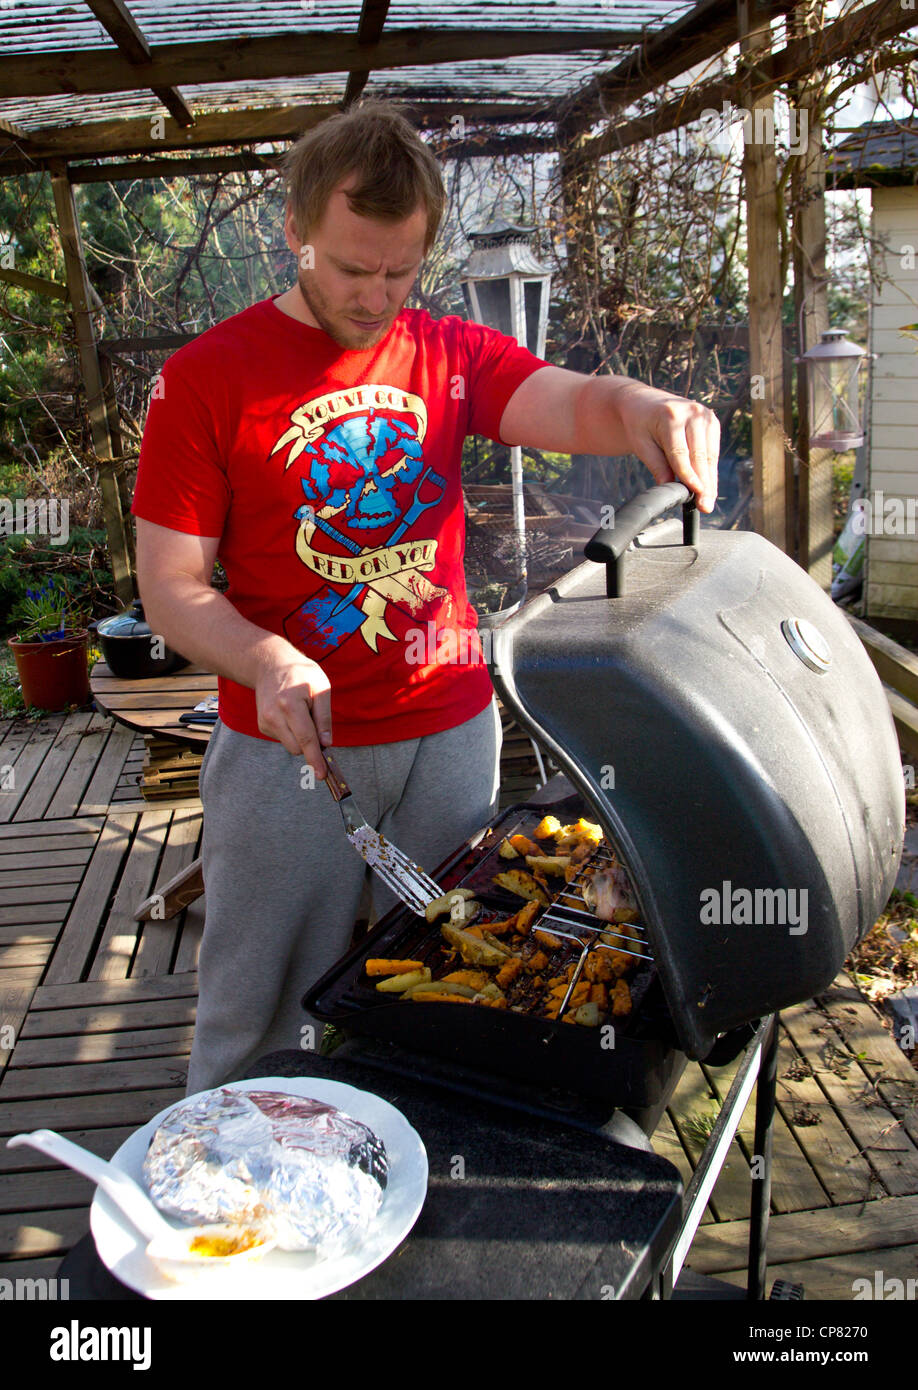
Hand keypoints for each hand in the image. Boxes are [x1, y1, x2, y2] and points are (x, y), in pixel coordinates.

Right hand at [251, 637, 331, 776]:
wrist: (270, 664)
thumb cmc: (300, 673)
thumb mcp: (321, 688)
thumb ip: (324, 717)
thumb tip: (326, 743)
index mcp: (290, 705)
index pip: (306, 739)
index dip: (315, 758)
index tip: (322, 774)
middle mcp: (274, 715)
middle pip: (297, 747)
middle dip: (310, 745)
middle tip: (318, 727)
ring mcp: (265, 721)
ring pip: (290, 745)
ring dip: (300, 738)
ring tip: (301, 712)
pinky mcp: (262, 724)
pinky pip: (283, 738)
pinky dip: (291, 732)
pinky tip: (290, 713)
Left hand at [616, 384, 719, 513]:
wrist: (645, 403)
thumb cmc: (639, 424)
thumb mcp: (640, 444)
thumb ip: (656, 465)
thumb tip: (669, 488)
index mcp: (671, 415)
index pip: (680, 452)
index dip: (688, 475)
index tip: (695, 493)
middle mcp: (692, 412)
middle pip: (699, 455)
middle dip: (703, 484)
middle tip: (705, 506)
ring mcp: (705, 415)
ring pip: (710, 456)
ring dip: (710, 481)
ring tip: (708, 502)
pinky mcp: (712, 421)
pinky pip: (713, 451)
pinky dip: (711, 471)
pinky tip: (709, 488)